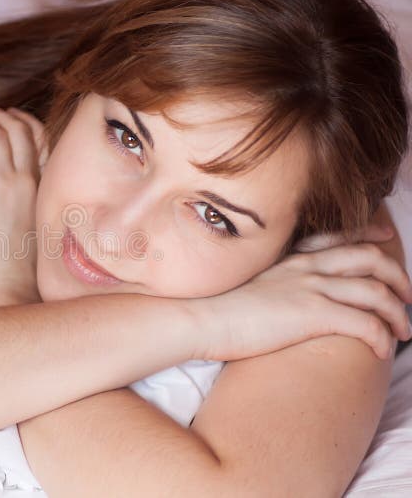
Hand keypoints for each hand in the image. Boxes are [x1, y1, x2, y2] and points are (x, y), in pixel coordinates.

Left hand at [0, 102, 47, 306]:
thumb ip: (35, 204)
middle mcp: (27, 181)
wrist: (5, 294)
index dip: (25, 121)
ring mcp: (1, 185)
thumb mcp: (40, 231)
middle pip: (16, 129)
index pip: (41, 139)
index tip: (11, 116)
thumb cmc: (20, 273)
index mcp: (46, 190)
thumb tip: (21, 192)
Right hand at [190, 222, 411, 360]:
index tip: (386, 241)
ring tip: (404, 331)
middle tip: (408, 298)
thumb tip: (277, 297)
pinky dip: (382, 336)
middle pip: (370, 259)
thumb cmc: (213, 309)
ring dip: (398, 313)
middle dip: (398, 278)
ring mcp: (310, 288)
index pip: (339, 238)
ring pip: (376, 292)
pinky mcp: (312, 313)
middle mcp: (305, 267)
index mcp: (289, 258)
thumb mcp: (246, 284)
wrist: (198, 319)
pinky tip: (381, 351)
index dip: (369, 237)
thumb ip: (270, 283)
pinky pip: (365, 323)